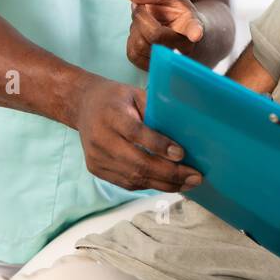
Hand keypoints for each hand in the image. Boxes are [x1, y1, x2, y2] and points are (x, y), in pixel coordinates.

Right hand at [71, 76, 201, 193]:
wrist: (83, 106)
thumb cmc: (116, 98)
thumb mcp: (136, 94)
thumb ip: (155, 111)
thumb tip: (183, 132)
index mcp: (111, 115)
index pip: (136, 133)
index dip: (159, 145)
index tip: (182, 154)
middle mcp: (101, 139)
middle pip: (137, 163)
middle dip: (169, 173)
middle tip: (195, 177)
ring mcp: (97, 157)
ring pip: (133, 178)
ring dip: (164, 184)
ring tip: (187, 184)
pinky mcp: (96, 169)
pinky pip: (126, 183)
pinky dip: (150, 184)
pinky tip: (168, 183)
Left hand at [124, 0, 207, 70]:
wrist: (179, 29)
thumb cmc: (174, 9)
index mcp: (192, 25)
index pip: (195, 30)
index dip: (195, 32)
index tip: (196, 34)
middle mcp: (185, 47)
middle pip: (154, 34)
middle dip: (140, 15)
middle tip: (142, 6)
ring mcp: (170, 61)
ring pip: (140, 46)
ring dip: (135, 27)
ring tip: (144, 20)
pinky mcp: (154, 68)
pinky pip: (133, 54)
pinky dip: (132, 38)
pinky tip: (142, 32)